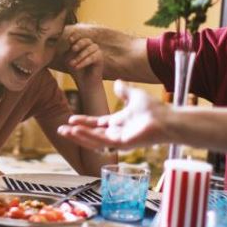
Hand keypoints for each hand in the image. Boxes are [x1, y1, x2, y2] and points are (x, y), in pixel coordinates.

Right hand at [57, 81, 172, 149]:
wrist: (166, 119)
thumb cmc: (154, 110)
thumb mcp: (134, 96)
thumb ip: (124, 91)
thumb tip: (118, 82)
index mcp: (118, 123)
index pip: (96, 124)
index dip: (83, 122)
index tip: (70, 118)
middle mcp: (116, 133)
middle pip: (91, 134)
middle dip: (75, 132)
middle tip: (61, 129)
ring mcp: (118, 140)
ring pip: (93, 140)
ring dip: (78, 136)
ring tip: (64, 131)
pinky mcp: (121, 144)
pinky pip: (101, 141)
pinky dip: (87, 136)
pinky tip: (77, 131)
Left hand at [64, 34, 103, 83]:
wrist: (85, 82)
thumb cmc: (76, 69)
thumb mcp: (69, 59)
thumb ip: (69, 50)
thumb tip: (70, 41)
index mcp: (83, 44)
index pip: (80, 37)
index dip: (76, 36)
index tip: (70, 40)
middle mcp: (91, 46)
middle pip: (87, 40)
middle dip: (79, 44)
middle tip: (73, 49)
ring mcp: (97, 52)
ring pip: (90, 48)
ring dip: (80, 56)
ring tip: (72, 64)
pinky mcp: (100, 58)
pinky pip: (93, 57)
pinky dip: (84, 62)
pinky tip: (77, 67)